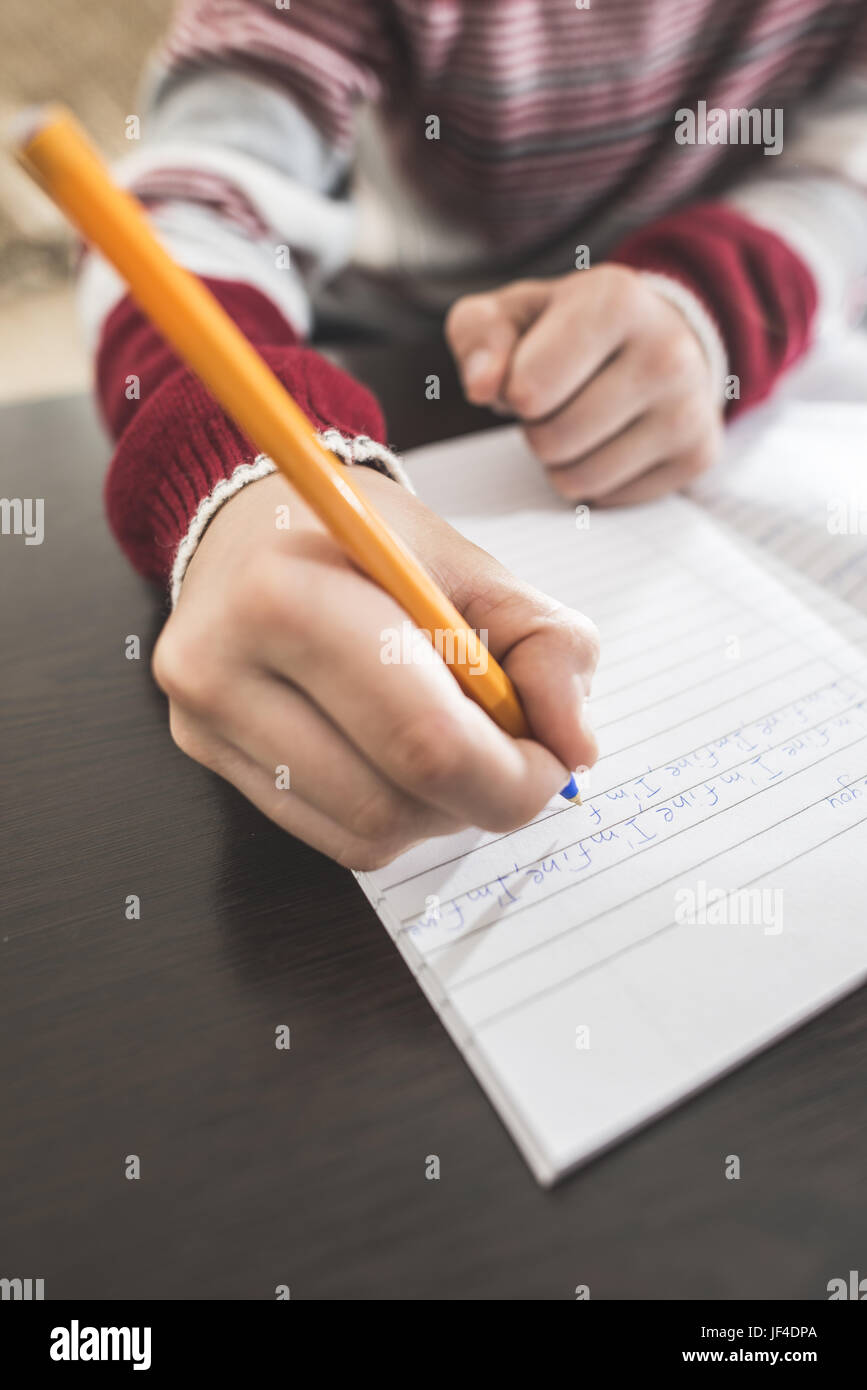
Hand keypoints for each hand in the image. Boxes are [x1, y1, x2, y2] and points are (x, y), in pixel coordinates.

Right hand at [153, 468, 598, 869]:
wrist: (253, 524)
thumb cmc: (368, 542)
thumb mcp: (473, 565)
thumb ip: (547, 646)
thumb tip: (574, 747)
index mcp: (288, 596)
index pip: (423, 739)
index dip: (511, 776)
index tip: (551, 761)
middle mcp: (224, 668)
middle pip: (392, 803)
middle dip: (480, 797)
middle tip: (515, 758)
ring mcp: (203, 723)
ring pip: (365, 836)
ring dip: (437, 811)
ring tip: (449, 744)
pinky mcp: (207, 757)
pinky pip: (332, 839)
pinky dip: (392, 815)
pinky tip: (398, 757)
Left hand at [446, 265, 722, 504]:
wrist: (659, 337)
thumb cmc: (570, 328)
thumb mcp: (512, 314)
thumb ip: (478, 336)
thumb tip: (481, 387)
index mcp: (616, 300)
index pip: (526, 391)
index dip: (511, 391)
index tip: (532, 368)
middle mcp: (667, 351)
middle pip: (550, 440)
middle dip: (536, 428)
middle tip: (557, 399)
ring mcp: (690, 408)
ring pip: (578, 478)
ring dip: (560, 460)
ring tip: (581, 419)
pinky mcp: (699, 455)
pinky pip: (609, 499)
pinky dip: (596, 479)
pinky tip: (612, 439)